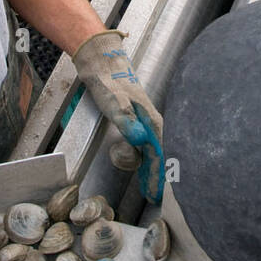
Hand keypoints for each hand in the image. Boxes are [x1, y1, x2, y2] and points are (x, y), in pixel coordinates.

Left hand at [71, 30, 164, 203]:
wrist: (103, 63)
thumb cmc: (109, 82)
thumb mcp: (115, 103)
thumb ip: (126, 122)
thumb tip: (139, 141)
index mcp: (150, 121)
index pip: (158, 154)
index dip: (157, 175)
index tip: (156, 193)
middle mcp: (151, 123)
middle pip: (158, 155)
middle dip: (157, 176)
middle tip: (155, 197)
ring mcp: (144, 122)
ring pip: (151, 151)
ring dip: (150, 169)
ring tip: (148, 187)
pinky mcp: (135, 120)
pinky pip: (143, 146)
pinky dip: (142, 159)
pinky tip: (139, 165)